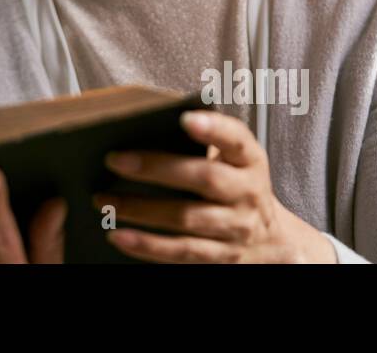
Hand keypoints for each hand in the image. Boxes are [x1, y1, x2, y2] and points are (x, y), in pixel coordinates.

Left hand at [97, 110, 336, 262]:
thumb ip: (205, 141)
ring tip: (104, 201)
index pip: (236, 139)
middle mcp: (247, 193)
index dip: (214, 128)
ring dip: (141, 210)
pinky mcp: (221, 258)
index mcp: (250, 160)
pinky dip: (147, 246)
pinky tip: (119, 236)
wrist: (271, 240)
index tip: (185, 118)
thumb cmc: (236, 185)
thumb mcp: (234, 160)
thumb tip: (147, 124)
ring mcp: (236, 229)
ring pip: (186, 219)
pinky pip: (182, 253)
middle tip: (114, 160)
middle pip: (205, 178)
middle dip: (157, 168)